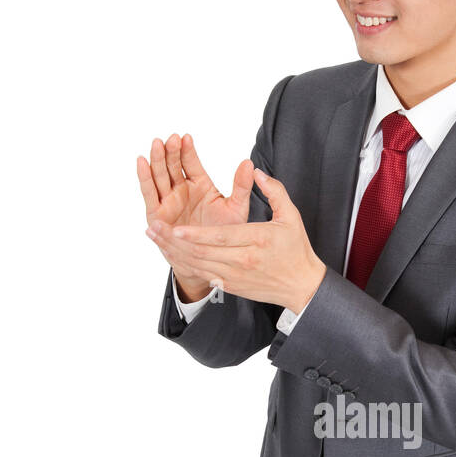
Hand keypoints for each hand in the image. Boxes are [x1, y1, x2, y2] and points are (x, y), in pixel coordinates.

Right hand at [136, 134, 253, 301]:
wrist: (211, 261)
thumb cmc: (224, 235)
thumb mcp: (236, 209)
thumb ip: (241, 187)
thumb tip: (250, 163)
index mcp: (200, 185)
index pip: (191, 163)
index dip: (188, 150)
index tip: (186, 137)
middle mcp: (182, 190)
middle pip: (173, 165)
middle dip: (171, 151)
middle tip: (171, 138)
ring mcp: (168, 201)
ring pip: (160, 176)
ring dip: (156, 160)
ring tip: (156, 144)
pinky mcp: (157, 214)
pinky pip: (149, 193)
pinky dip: (144, 177)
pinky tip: (142, 162)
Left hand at [146, 169, 326, 312]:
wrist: (302, 286)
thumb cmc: (296, 249)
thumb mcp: (291, 216)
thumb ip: (273, 190)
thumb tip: (254, 170)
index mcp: (257, 240)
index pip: (220, 238)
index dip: (195, 235)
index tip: (175, 228)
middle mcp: (243, 261)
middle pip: (203, 252)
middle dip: (174, 241)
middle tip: (153, 227)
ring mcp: (236, 276)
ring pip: (199, 264)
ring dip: (174, 252)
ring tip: (155, 237)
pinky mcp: (232, 286)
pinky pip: (205, 275)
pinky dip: (186, 264)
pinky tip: (172, 253)